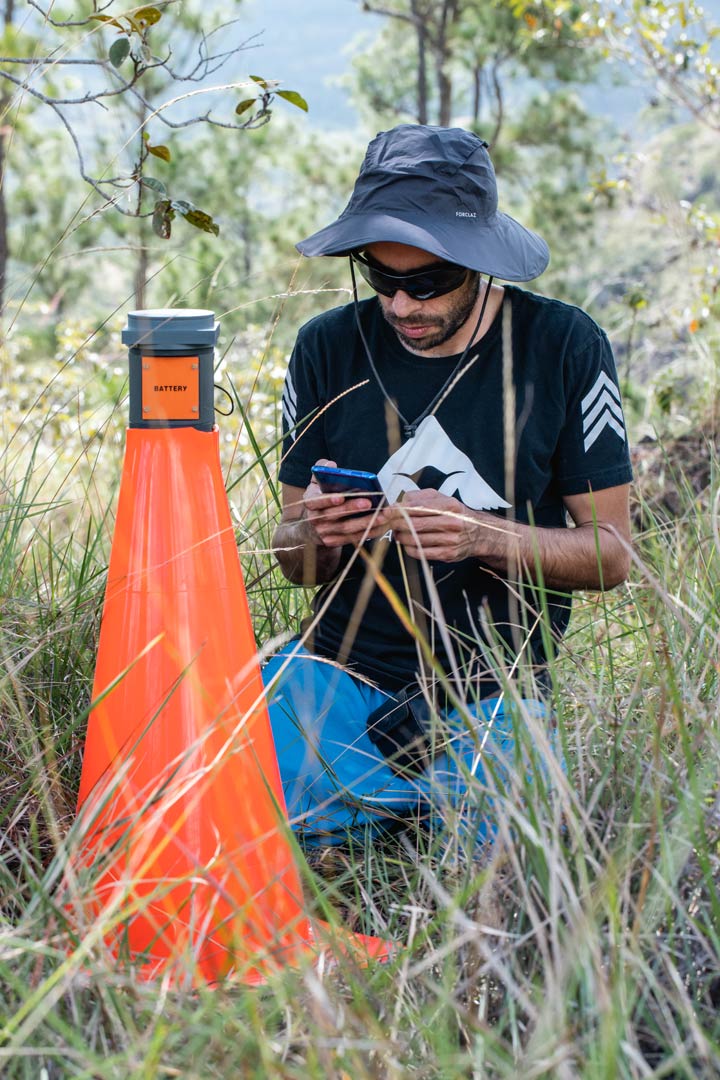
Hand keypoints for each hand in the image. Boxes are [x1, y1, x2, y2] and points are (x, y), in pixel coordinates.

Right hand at [303, 459, 390, 548]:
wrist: (310, 530)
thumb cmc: (319, 501)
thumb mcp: (315, 485)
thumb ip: (321, 471)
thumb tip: (330, 465)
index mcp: (310, 503)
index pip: (316, 501)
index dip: (327, 499)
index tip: (340, 496)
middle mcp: (315, 519)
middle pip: (335, 515)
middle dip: (352, 509)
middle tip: (369, 502)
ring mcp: (325, 533)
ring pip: (347, 529)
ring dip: (366, 522)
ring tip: (383, 515)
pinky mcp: (334, 542)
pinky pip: (354, 538)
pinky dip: (369, 532)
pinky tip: (382, 525)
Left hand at [386, 489, 506, 563]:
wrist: (478, 533)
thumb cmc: (454, 513)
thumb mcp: (442, 498)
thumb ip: (420, 496)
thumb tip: (400, 502)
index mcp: (450, 505)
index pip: (419, 507)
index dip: (400, 510)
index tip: (387, 512)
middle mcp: (452, 522)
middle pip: (415, 524)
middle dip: (397, 524)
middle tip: (389, 524)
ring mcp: (451, 540)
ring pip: (416, 539)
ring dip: (401, 537)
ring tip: (398, 534)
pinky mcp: (448, 554)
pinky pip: (421, 553)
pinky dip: (409, 549)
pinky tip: (408, 544)